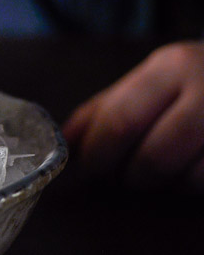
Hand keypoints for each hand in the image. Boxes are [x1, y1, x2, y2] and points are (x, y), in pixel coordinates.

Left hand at [63, 41, 203, 191]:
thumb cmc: (199, 80)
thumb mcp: (154, 79)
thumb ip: (105, 108)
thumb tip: (64, 141)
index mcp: (172, 67)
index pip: (119, 122)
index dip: (96, 156)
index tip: (87, 170)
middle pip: (151, 158)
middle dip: (128, 177)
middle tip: (124, 176)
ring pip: (186, 180)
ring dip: (165, 186)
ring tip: (163, 171)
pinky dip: (194, 187)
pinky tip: (191, 171)